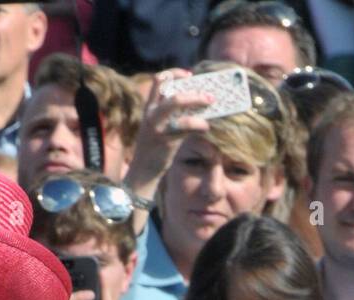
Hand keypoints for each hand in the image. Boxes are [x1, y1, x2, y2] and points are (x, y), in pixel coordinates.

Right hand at [124, 70, 212, 198]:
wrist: (142, 172)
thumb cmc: (156, 148)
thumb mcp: (159, 127)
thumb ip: (173, 114)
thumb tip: (200, 102)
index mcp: (148, 109)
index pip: (158, 81)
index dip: (175, 74)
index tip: (189, 76)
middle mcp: (151, 116)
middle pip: (170, 91)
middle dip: (193, 91)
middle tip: (209, 96)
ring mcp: (157, 127)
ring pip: (177, 104)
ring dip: (197, 101)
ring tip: (211, 104)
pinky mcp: (165, 140)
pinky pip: (186, 127)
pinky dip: (199, 124)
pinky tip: (206, 127)